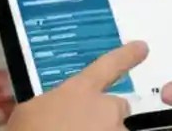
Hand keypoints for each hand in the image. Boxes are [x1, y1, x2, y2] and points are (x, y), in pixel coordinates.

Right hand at [7, 41, 147, 130]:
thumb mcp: (29, 112)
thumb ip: (50, 103)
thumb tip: (52, 111)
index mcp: (80, 91)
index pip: (109, 66)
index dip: (126, 56)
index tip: (142, 48)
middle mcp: (106, 109)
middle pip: (117, 108)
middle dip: (104, 118)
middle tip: (81, 127)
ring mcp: (116, 130)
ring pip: (117, 129)